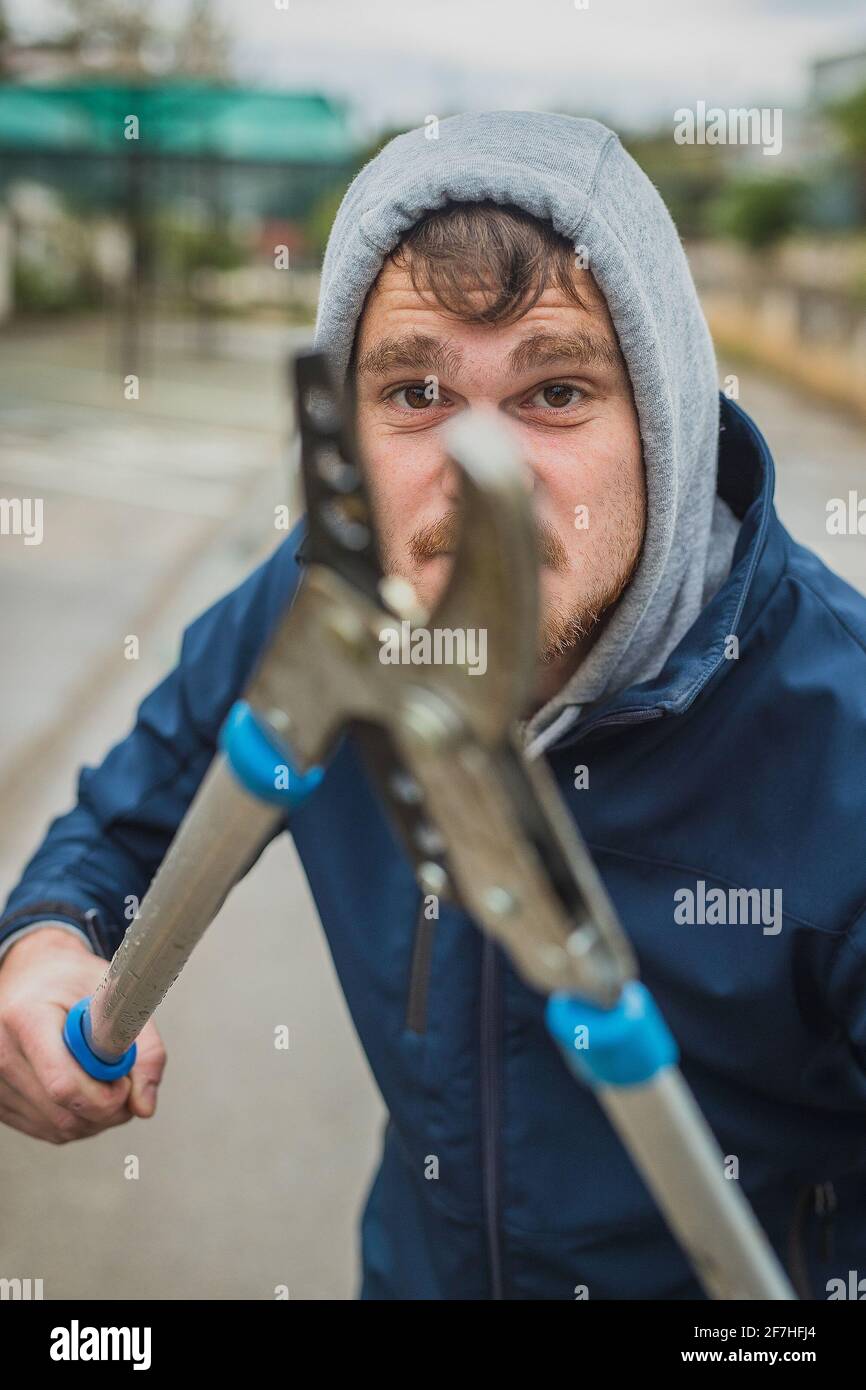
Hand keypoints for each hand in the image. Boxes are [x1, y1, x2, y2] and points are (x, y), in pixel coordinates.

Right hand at [0, 925, 165, 1142]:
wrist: (32, 975)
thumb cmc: (71, 980)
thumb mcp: (118, 997)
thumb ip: (145, 1049)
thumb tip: (145, 1106)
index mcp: (27, 1017)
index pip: (64, 1085)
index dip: (106, 1095)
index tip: (125, 1080)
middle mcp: (2, 1052)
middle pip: (64, 1113)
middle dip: (108, 1108)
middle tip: (124, 1081)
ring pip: (59, 1128)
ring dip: (95, 1117)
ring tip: (105, 1080)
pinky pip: (47, 1130)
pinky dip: (77, 1119)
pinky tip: (84, 1089)